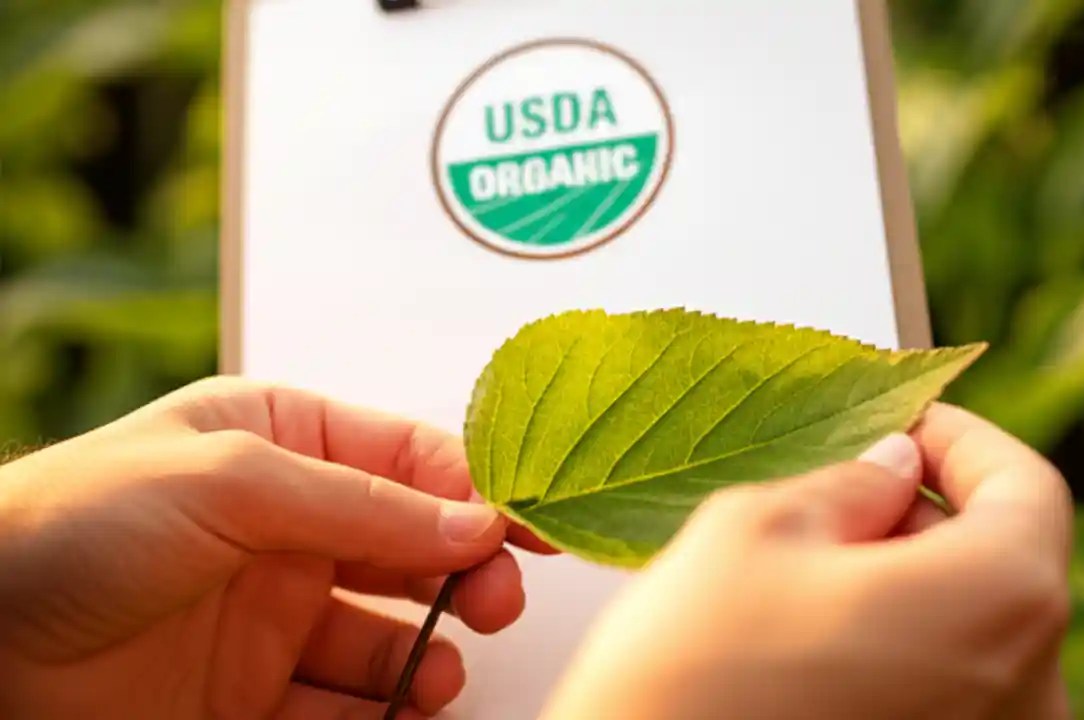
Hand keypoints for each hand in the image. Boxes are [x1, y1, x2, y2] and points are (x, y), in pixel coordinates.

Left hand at [0, 376, 554, 719]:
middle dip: (466, 575)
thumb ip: (363, 503)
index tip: (534, 525)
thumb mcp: (231, 479)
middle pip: (415, 551)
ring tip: (433, 674)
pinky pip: (341, 706)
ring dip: (426, 655)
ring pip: (388, 636)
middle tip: (493, 598)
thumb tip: (476, 521)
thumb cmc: (71, 523)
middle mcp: (290, 525)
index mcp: (286, 441)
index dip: (481, 489)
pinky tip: (389, 713)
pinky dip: (377, 714)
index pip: (412, 459)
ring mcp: (273, 613)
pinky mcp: (252, 693)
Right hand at [542, 403, 1072, 719]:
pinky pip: (945, 690)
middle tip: (836, 492)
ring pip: (970, 630)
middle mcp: (1023, 690)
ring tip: (804, 573)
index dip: (962, 440)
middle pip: (1002, 562)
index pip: (1027, 488)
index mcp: (998, 601)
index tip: (909, 425)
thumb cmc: (689, 684)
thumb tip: (888, 465)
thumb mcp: (754, 531)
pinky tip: (810, 643)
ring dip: (904, 582)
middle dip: (922, 514)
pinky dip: (897, 648)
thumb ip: (846, 483)